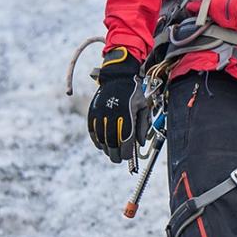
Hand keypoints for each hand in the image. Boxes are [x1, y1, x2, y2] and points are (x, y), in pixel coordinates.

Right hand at [87, 48, 146, 162]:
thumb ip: (143, 126)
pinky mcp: (93, 113)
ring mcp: (101, 114)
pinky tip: (102, 145)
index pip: (126, 141)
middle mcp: (113, 116)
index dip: (126, 153)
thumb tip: (140, 143)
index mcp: (127, 115)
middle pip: (112, 144)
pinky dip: (97, 141)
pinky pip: (92, 132)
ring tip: (111, 152)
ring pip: (101, 140)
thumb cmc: (133, 93)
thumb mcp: (143, 107)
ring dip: (106, 149)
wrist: (117, 76)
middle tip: (118, 159)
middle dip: (115, 155)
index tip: (128, 157)